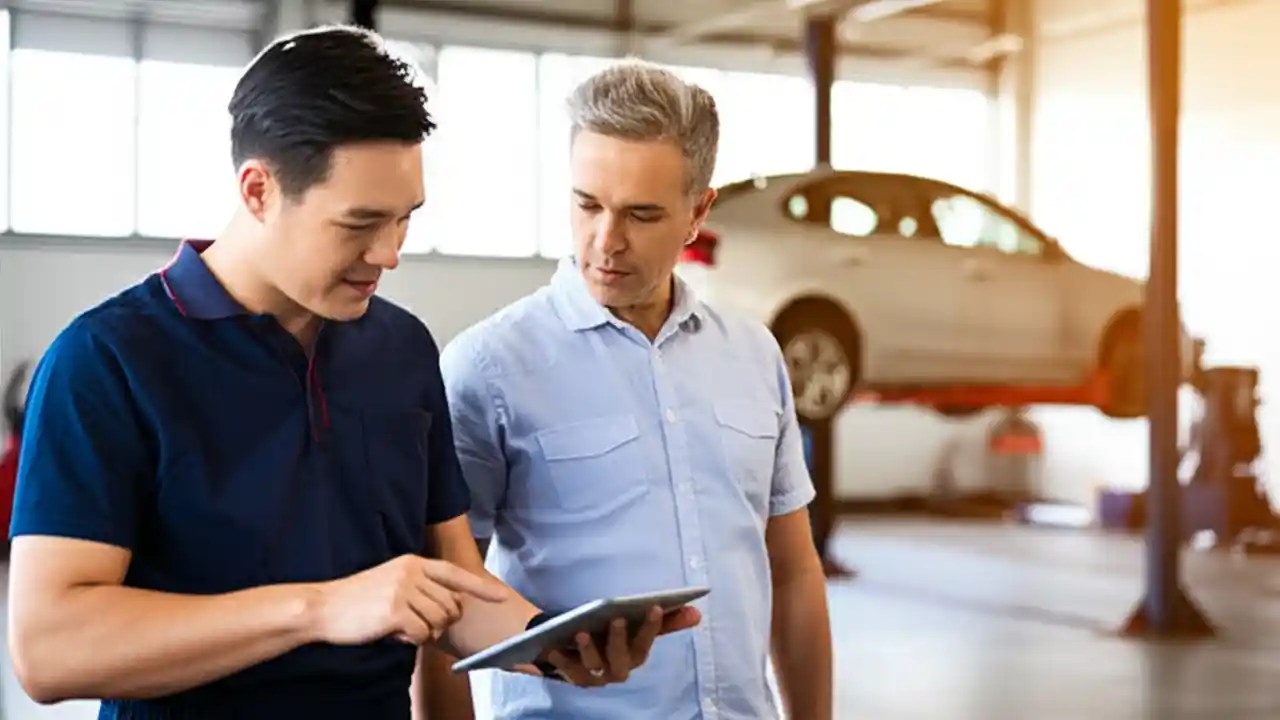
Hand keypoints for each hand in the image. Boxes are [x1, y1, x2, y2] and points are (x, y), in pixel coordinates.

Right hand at [312, 554, 509, 646]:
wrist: (324, 607)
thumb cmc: (357, 600)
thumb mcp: (391, 581)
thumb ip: (419, 588)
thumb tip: (448, 607)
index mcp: (413, 563)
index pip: (455, 574)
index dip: (480, 588)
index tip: (501, 597)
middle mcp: (412, 573)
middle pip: (451, 605)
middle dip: (441, 621)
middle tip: (416, 625)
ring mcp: (404, 590)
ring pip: (439, 621)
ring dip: (425, 632)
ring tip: (400, 628)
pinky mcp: (395, 610)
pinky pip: (422, 633)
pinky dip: (411, 640)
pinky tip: (393, 633)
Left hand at [521, 605, 701, 686]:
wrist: (580, 645)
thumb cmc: (615, 633)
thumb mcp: (637, 625)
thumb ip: (666, 620)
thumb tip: (697, 613)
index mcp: (636, 655)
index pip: (647, 643)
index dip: (652, 626)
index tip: (654, 606)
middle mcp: (618, 670)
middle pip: (621, 660)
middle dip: (619, 640)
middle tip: (616, 618)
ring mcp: (596, 676)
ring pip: (594, 667)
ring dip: (589, 650)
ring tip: (581, 631)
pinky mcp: (574, 676)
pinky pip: (567, 671)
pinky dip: (559, 661)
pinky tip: (552, 647)